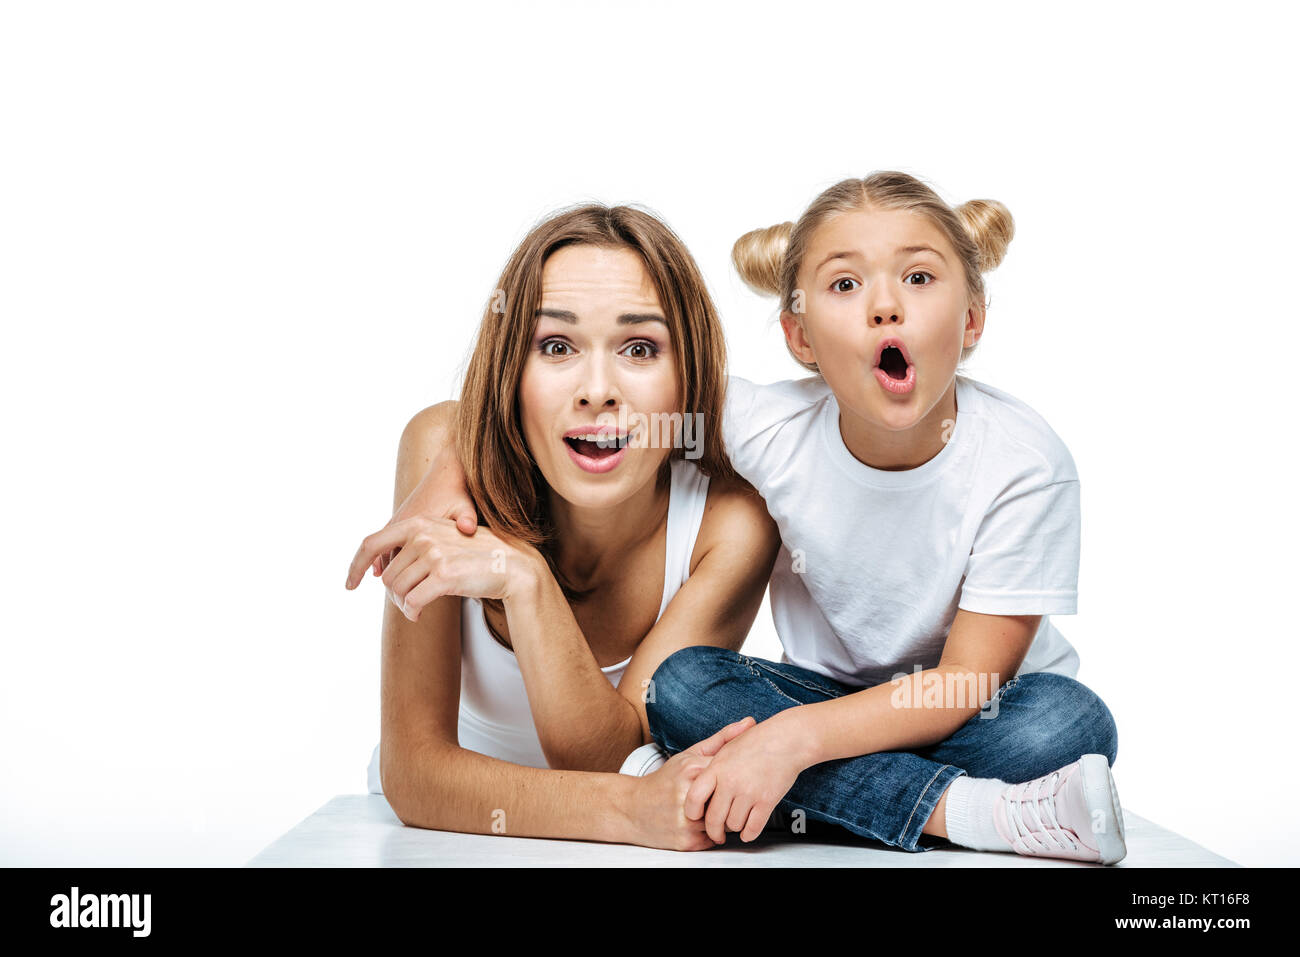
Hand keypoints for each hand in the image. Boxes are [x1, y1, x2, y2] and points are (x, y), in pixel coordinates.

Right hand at [345, 443, 480, 587]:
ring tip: (393, 593)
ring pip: (383, 551)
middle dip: (380, 578)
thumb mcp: (464, 506)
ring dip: (382, 570)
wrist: (449, 472)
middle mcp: (400, 522)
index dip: (359, 567)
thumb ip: (466, 518)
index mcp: (410, 523)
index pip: (375, 549)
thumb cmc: (457, 492)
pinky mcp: (404, 521)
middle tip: (394, 601)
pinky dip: (382, 557)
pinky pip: (387, 542)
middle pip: (379, 556)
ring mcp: (400, 521)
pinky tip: (379, 570)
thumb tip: (468, 527)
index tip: (350, 586)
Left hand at [346, 516, 535, 620]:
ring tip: (415, 609)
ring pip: (397, 590)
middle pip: (387, 576)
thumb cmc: (478, 557)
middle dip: (393, 595)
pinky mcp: (444, 575)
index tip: (349, 585)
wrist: (513, 565)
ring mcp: (434, 553)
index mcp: (419, 523)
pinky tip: (418, 616)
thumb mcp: (445, 540)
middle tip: (407, 604)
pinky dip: (411, 613)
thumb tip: (386, 573)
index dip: (355, 566)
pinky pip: (412, 602)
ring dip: (403, 605)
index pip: (371, 543)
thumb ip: (417, 547)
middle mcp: (423, 535)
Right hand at [626, 717, 756, 850]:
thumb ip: (722, 739)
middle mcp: (689, 795)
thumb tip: (751, 722)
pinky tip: (703, 822)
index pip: (732, 772)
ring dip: (724, 817)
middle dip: (732, 799)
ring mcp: (687, 820)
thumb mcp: (690, 755)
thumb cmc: (666, 780)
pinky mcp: (687, 841)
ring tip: (714, 809)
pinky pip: (714, 838)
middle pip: (730, 799)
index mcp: (692, 769)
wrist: (633, 808)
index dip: (738, 776)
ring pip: (725, 822)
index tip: (739, 776)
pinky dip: (712, 832)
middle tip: (729, 795)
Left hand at [684, 712, 809, 843]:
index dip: (692, 812)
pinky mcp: (767, 801)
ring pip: (733, 825)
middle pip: (713, 819)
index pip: (694, 798)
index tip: (695, 817)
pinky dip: (749, 834)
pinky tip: (747, 831)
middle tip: (716, 834)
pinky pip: (752, 828)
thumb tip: (699, 782)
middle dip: (713, 831)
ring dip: (734, 828)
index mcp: (717, 767)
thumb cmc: (758, 740)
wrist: (786, 739)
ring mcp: (749, 792)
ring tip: (735, 824)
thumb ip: (712, 766)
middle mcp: (730, 782)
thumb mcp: (728, 746)